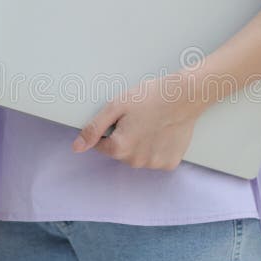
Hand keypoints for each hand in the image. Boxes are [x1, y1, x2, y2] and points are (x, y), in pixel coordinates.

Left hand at [72, 73, 206, 170]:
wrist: (184, 96)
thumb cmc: (151, 97)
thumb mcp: (116, 106)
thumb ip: (94, 128)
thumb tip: (77, 147)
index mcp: (119, 148)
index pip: (102, 145)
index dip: (110, 129)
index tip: (124, 118)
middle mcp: (136, 161)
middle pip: (121, 152)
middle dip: (125, 137)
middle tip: (139, 119)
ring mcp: (154, 164)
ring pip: (139, 157)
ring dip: (142, 145)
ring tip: (152, 125)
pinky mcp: (170, 163)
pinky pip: (156, 159)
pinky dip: (158, 149)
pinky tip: (163, 133)